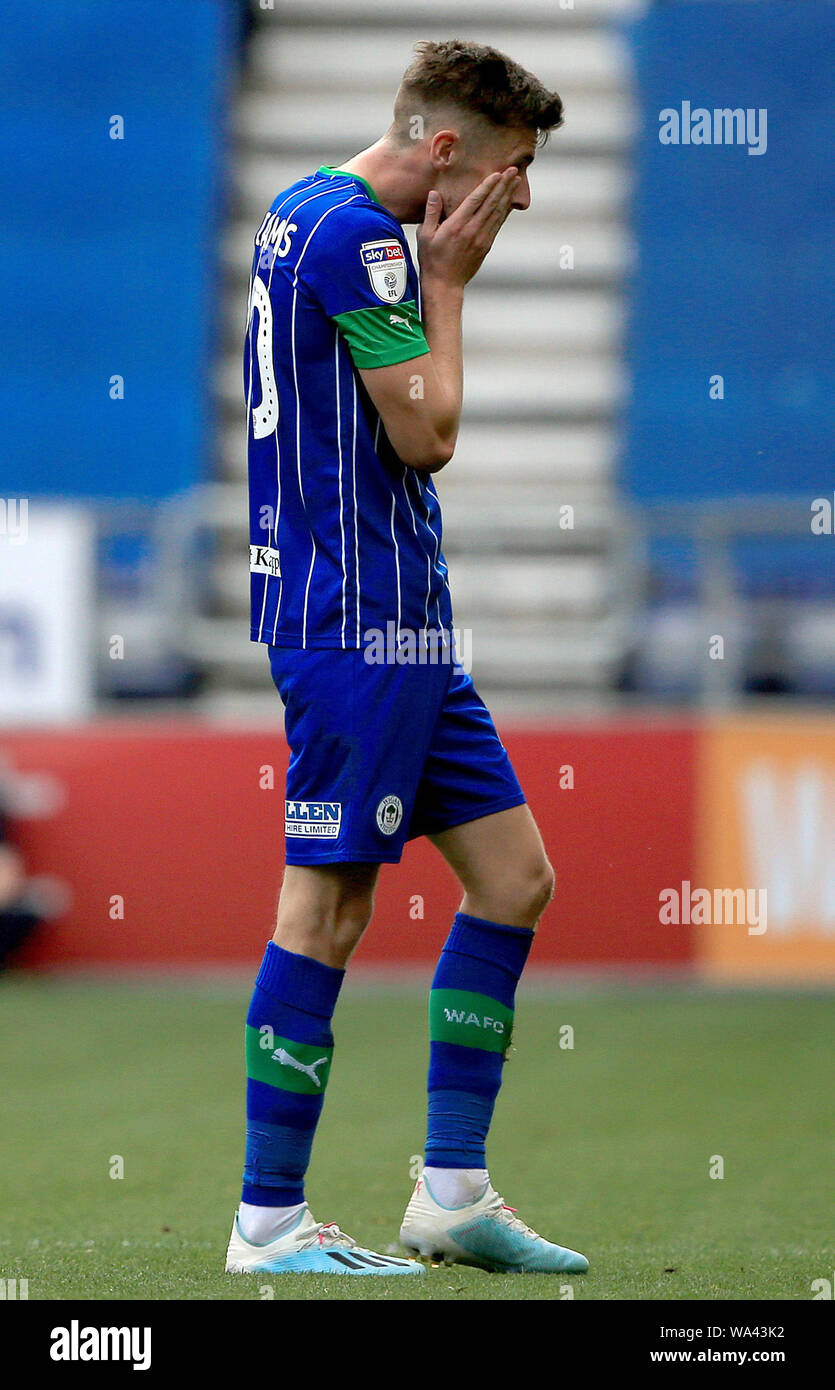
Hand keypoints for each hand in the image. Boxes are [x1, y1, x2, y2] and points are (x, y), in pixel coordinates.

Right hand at [417, 167, 520, 289]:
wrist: (445, 284)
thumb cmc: (432, 260)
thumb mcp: (424, 235)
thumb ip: (431, 213)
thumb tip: (434, 193)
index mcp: (456, 226)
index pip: (475, 200)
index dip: (487, 185)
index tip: (497, 173)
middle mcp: (472, 231)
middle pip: (491, 203)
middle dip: (503, 185)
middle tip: (512, 170)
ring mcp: (481, 239)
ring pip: (497, 213)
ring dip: (507, 195)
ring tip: (515, 181)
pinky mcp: (486, 246)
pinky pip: (497, 225)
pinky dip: (504, 211)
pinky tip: (509, 201)